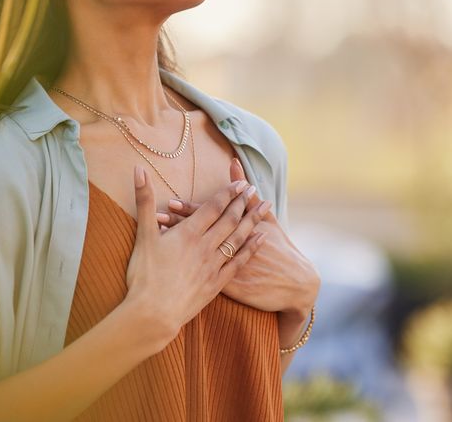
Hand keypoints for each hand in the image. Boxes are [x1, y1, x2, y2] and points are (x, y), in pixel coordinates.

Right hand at [125, 165, 268, 345]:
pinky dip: (252, 248)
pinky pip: (239, 261)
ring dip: (253, 220)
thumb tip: (138, 168)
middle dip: (243, 202)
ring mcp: (213, 265)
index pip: (213, 207)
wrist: (153, 314)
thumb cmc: (144, 275)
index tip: (240, 183)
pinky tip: (261, 239)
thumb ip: (144, 200)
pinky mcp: (217, 283)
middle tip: (254, 189)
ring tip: (265, 207)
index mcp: (188, 233)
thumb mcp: (142, 235)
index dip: (227, 193)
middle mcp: (205, 246)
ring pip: (238, 238)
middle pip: (229, 220)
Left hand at [156, 158, 320, 316]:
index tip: (171, 201)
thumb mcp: (266, 220)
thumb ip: (246, 194)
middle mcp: (229, 248)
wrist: (294, 284)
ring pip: (195, 255)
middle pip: (200, 234)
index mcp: (238, 230)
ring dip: (176, 246)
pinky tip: (168, 266)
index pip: (210, 217)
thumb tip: (234, 163)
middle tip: (156, 216)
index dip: (190, 210)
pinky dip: (185, 269)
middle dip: (177, 225)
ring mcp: (226, 269)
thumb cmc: (280, 248)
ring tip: (158, 237)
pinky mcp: (226, 288)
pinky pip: (200, 277)